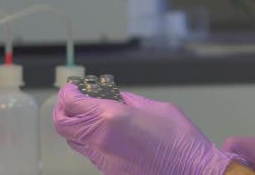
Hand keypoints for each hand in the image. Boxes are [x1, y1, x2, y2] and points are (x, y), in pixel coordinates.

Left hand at [53, 84, 244, 174]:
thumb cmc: (181, 141)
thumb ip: (129, 101)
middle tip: (74, 100)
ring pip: (75, 140)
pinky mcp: (109, 171)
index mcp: (111, 118)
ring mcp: (103, 159)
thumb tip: (115, 97)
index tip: (74, 87)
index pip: (72, 103)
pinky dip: (92, 139)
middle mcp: (100, 140)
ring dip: (78, 125)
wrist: (192, 171)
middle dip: (64, 109)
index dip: (69, 92)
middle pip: (63, 125)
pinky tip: (109, 131)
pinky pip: (91, 152)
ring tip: (93, 114)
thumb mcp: (156, 108)